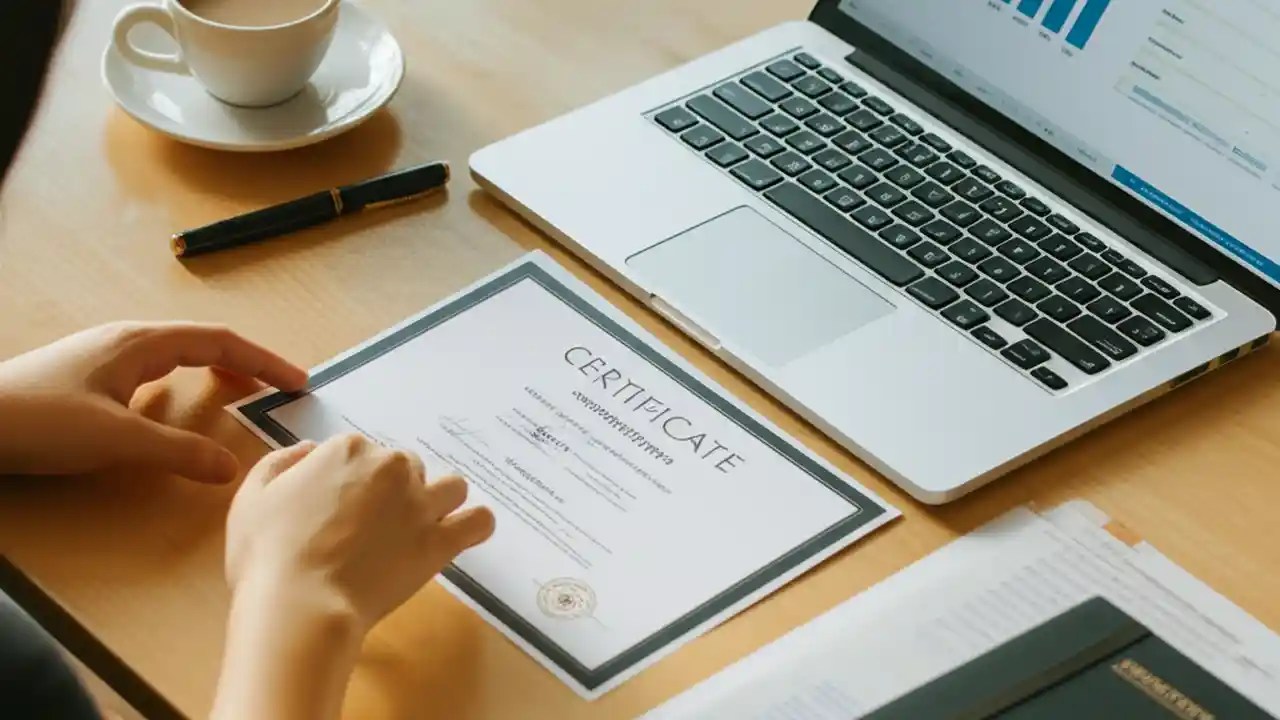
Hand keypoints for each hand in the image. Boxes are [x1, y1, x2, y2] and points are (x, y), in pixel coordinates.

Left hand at [0, 321, 307, 482]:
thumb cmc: (36, 420)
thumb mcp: (116, 440)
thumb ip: (178, 452)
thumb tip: (231, 467)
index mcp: (140, 344)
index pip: (220, 343)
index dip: (264, 362)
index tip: (297, 382)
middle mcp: (125, 342)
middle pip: (201, 343)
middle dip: (245, 364)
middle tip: (277, 389)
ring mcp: (102, 358)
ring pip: (174, 356)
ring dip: (213, 371)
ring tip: (238, 393)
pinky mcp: (84, 378)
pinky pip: (151, 371)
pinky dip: (181, 384)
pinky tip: (174, 407)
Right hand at [213, 435, 494, 719]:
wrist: (300, 604)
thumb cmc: (268, 555)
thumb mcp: (253, 497)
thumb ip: (282, 463)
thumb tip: (309, 451)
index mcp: (347, 450)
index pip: (362, 454)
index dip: (352, 483)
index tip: (341, 511)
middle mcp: (391, 467)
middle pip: (406, 469)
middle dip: (394, 492)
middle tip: (372, 530)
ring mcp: (421, 503)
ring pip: (450, 486)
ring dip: (438, 503)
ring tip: (417, 532)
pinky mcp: (441, 541)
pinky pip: (479, 521)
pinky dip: (474, 526)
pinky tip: (457, 538)